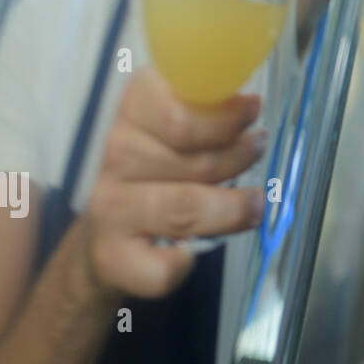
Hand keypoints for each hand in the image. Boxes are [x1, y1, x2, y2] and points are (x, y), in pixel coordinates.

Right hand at [82, 67, 265, 298]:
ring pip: (185, 209)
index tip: (252, 110)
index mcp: (132, 112)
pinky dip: (181, 265)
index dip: (222, 116)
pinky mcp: (112, 257)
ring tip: (255, 204)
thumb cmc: (156, 165)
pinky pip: (159, 267)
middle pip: (193, 161)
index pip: (175, 111)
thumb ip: (201, 103)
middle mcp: (114, 156)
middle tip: (258, 152)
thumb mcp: (170, 118)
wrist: (105, 233)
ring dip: (231, 210)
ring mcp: (110, 208)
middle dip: (238, 157)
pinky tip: (189, 253)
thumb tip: (248, 96)